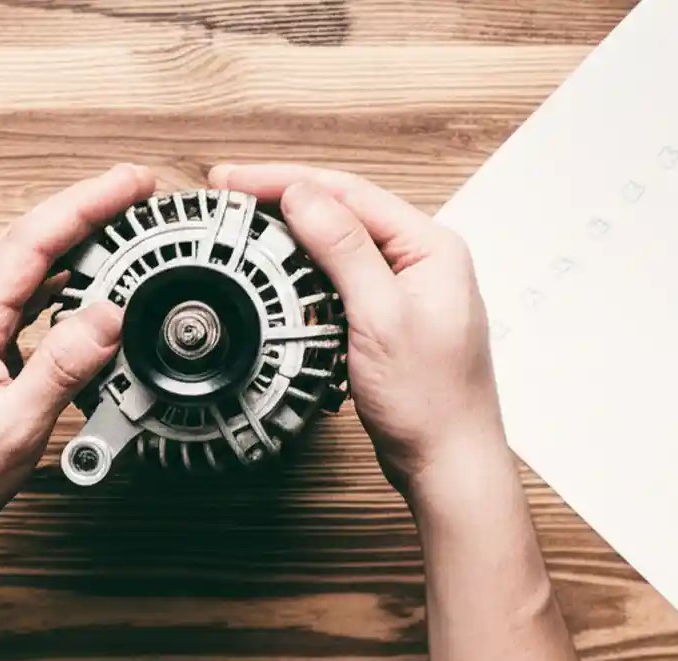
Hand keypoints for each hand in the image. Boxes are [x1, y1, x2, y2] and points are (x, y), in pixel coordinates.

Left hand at [0, 164, 155, 553]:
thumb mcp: (14, 427)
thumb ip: (66, 366)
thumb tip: (111, 313)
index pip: (35, 240)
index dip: (89, 202)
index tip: (133, 182)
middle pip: (30, 241)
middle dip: (89, 210)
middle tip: (140, 195)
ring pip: (27, 269)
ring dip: (77, 247)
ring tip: (126, 235)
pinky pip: (22, 301)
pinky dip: (61, 286)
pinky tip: (85, 290)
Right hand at [210, 163, 507, 506]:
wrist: (448, 464)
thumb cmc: (431, 402)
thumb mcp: (380, 316)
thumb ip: (344, 249)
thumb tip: (303, 195)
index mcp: (432, 247)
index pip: (349, 192)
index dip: (286, 180)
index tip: (236, 179)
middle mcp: (423, 260)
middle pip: (344, 210)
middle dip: (284, 198)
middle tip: (229, 194)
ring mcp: (406, 289)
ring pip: (340, 244)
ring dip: (292, 233)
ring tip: (246, 224)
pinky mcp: (388, 317)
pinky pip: (342, 279)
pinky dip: (306, 272)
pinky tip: (279, 272)